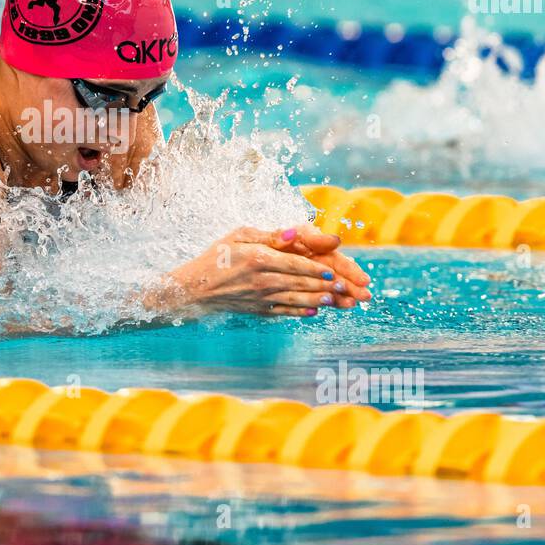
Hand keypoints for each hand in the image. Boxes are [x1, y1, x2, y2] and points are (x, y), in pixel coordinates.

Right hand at [156, 227, 361, 317]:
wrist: (195, 288)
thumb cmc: (218, 256)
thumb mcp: (240, 236)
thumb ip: (270, 235)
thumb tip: (295, 233)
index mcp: (259, 259)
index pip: (295, 264)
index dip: (317, 268)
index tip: (334, 271)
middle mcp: (262, 281)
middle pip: (301, 283)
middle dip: (327, 286)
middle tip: (348, 288)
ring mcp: (261, 298)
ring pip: (296, 299)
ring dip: (319, 300)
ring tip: (337, 300)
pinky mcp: (259, 310)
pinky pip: (284, 311)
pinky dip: (300, 311)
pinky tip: (314, 311)